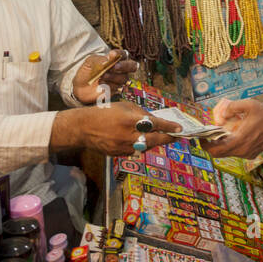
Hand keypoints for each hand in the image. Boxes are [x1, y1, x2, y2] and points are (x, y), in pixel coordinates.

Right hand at [61, 102, 178, 156]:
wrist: (83, 128)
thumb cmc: (104, 112)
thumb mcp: (124, 106)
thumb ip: (141, 113)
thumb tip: (155, 120)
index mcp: (129, 120)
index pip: (155, 124)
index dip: (169, 127)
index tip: (180, 129)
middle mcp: (127, 136)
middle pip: (154, 140)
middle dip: (167, 138)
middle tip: (175, 136)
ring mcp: (123, 147)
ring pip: (146, 147)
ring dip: (155, 142)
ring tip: (162, 137)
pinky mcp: (118, 155)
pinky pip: (135, 151)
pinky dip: (142, 146)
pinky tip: (144, 140)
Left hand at [72, 50, 136, 103]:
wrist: (80, 86)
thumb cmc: (87, 70)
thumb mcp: (90, 61)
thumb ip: (99, 59)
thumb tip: (108, 60)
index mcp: (116, 59)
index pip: (124, 54)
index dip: (120, 54)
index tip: (111, 54)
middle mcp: (121, 69)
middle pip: (133, 66)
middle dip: (125, 66)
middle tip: (114, 67)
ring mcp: (119, 80)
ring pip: (124, 78)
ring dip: (113, 76)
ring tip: (102, 76)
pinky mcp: (115, 90)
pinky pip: (117, 88)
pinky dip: (109, 85)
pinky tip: (100, 84)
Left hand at [204, 98, 262, 159]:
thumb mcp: (249, 104)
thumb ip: (232, 107)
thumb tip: (221, 114)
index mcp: (239, 140)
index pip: (216, 149)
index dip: (205, 145)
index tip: (201, 136)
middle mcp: (242, 150)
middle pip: (219, 153)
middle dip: (211, 145)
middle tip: (207, 135)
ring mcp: (247, 154)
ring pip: (227, 153)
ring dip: (221, 145)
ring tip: (220, 133)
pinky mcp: (251, 154)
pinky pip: (235, 152)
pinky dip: (230, 145)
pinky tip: (232, 135)